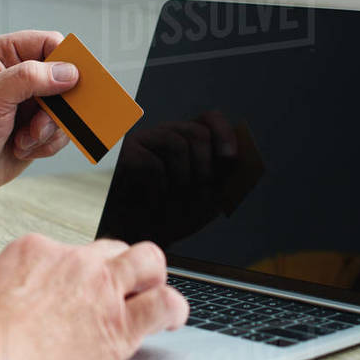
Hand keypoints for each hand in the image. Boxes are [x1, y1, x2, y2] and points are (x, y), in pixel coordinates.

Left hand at [0, 31, 77, 195]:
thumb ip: (29, 78)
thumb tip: (69, 72)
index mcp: (5, 53)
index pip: (49, 43)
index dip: (64, 60)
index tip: (69, 84)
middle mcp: (21, 74)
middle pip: (65, 77)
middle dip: (57, 105)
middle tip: (40, 121)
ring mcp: (32, 101)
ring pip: (67, 108)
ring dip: (49, 128)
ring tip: (25, 138)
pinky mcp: (39, 125)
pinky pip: (62, 131)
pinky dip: (47, 143)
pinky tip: (22, 147)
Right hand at [0, 235, 187, 359]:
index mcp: (35, 252)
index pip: (63, 252)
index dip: (67, 273)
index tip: (64, 294)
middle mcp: (75, 264)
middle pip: (110, 250)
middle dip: (114, 266)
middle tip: (113, 287)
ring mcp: (102, 291)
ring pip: (147, 261)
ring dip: (153, 274)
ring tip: (151, 290)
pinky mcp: (122, 326)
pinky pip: (164, 305)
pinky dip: (174, 309)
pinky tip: (173, 319)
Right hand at [101, 111, 238, 245]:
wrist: (135, 239)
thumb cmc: (170, 218)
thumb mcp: (204, 202)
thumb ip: (222, 182)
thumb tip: (235, 164)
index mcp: (188, 142)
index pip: (209, 120)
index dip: (224, 133)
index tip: (230, 158)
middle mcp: (166, 135)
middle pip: (196, 132)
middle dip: (206, 166)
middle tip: (202, 192)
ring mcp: (143, 142)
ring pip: (177, 144)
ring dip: (184, 179)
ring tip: (178, 202)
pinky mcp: (125, 155)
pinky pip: (152, 163)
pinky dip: (160, 189)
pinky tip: (156, 203)